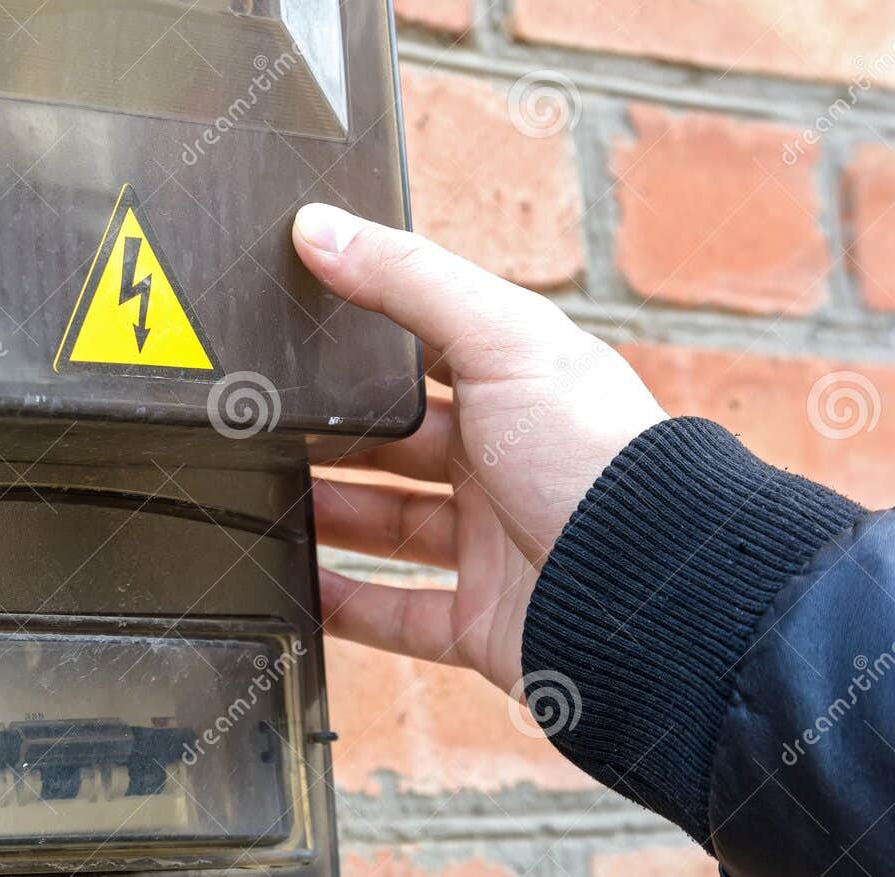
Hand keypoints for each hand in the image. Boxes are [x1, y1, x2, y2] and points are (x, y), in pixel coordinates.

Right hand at [292, 204, 667, 693]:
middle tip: (262, 428)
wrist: (644, 595)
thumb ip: (407, 280)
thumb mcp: (503, 339)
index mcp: (522, 391)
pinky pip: (397, 614)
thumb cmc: (597, 459)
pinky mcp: (481, 623)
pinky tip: (297, 584)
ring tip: (258, 498)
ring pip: (388, 527)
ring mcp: (493, 547)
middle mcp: (509, 466)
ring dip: (327, 516)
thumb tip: (317, 228)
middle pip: (398, 446)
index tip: (295, 339)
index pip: (427, 358)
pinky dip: (344, 604)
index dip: (364, 349)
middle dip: (333, 438)